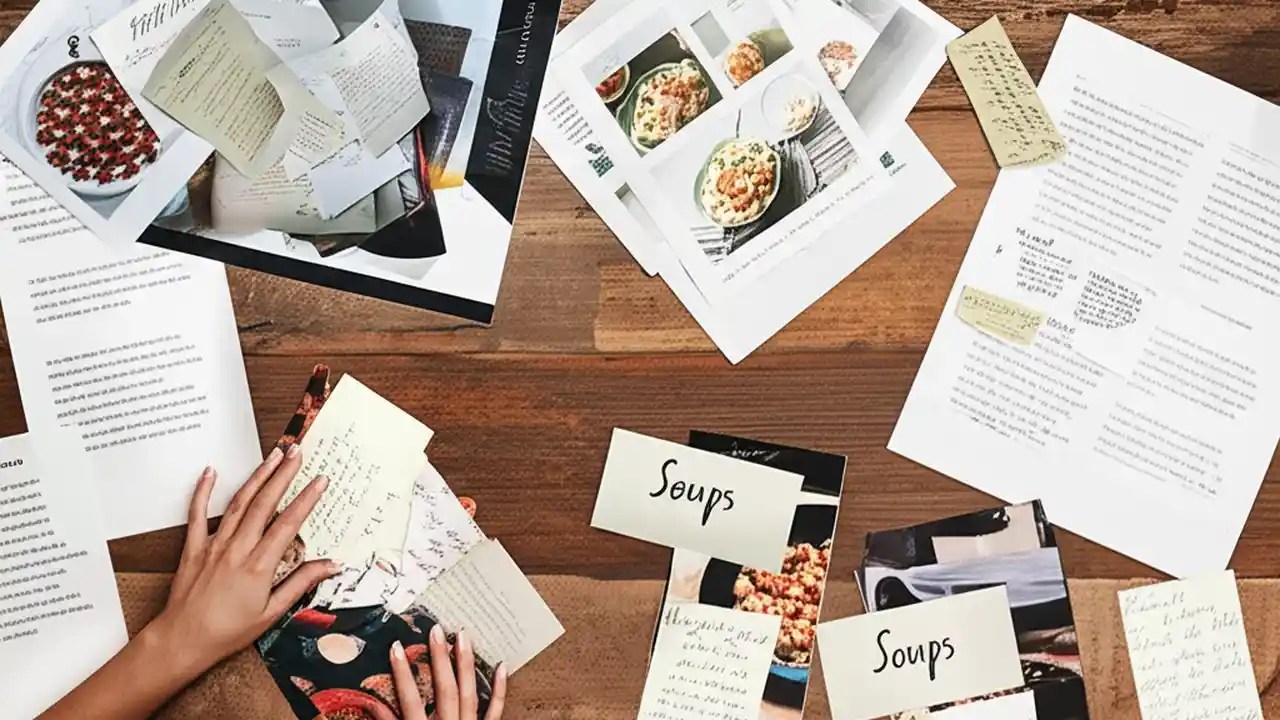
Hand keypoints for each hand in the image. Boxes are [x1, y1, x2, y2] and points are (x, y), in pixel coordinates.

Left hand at [41, 447, 337, 719]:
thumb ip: (301, 583)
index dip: (306, 499)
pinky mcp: (193, 548)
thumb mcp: (272, 613)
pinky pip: (198, 514)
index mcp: (259, 566)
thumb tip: (331, 565)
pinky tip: (211, 472)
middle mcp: (237, 549)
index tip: (320, 480)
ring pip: (239, 503)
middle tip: (296, 453)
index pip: (288, 524)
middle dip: (283, 475)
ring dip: (256, 477)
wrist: (183, 640)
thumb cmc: (228, 632)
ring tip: (272, 457)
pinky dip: (203, 491)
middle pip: (264, 504)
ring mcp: (214, 546)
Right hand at [390, 626, 507, 719]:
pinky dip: (499, 689)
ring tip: (464, 636)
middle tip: (437, 630)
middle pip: (446, 690)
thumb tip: (372, 704)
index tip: (396, 647)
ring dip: (466, 664)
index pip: (411, 700)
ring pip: (469, 694)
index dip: (402, 674)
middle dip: (441, 659)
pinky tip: (501, 666)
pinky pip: (495, 710)